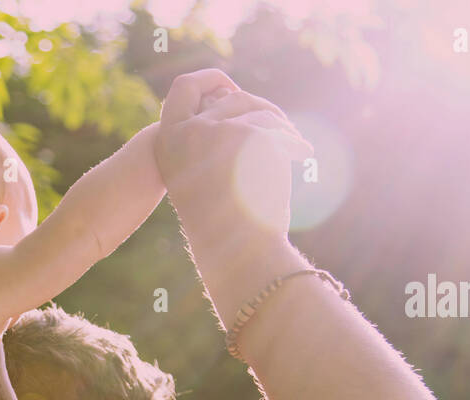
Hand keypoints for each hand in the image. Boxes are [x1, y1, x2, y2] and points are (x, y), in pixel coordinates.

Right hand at [156, 70, 311, 238]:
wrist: (237, 251)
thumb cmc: (223, 223)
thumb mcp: (202, 176)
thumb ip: (209, 141)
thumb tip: (232, 98)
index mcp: (166, 143)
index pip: (183, 89)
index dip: (210, 79)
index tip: (231, 85)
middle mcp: (184, 132)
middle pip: (232, 97)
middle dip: (261, 107)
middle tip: (282, 125)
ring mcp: (214, 131)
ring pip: (259, 113)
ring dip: (282, 130)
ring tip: (296, 151)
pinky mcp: (245, 136)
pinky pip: (277, 127)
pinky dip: (294, 142)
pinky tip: (303, 157)